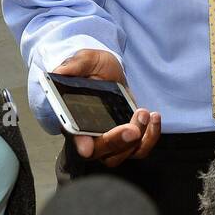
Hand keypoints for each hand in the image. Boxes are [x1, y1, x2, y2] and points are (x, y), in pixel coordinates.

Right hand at [53, 49, 161, 166]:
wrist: (108, 71)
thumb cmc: (92, 68)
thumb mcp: (85, 60)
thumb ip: (74, 65)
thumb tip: (60, 71)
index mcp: (73, 118)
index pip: (73, 137)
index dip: (79, 144)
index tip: (86, 148)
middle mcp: (89, 134)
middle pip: (101, 152)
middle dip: (116, 143)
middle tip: (132, 129)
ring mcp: (110, 138)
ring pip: (122, 154)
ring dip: (137, 139)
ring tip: (144, 113)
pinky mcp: (128, 136)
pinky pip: (140, 148)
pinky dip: (151, 136)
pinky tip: (154, 117)